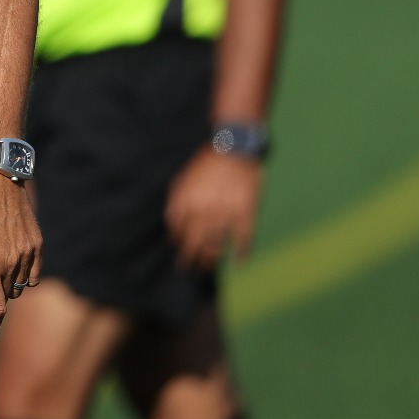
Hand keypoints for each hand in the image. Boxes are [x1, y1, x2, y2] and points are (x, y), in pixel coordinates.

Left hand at [166, 147, 262, 269]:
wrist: (234, 149)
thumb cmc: (207, 164)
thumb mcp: (183, 179)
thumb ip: (176, 202)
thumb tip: (172, 226)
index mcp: (187, 201)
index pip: (178, 232)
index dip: (179, 244)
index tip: (181, 252)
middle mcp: (204, 211)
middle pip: (195, 244)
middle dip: (192, 259)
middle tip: (191, 269)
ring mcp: (226, 213)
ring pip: (217, 245)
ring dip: (212, 259)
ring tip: (210, 266)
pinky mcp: (246, 213)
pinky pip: (243, 239)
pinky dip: (242, 252)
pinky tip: (239, 261)